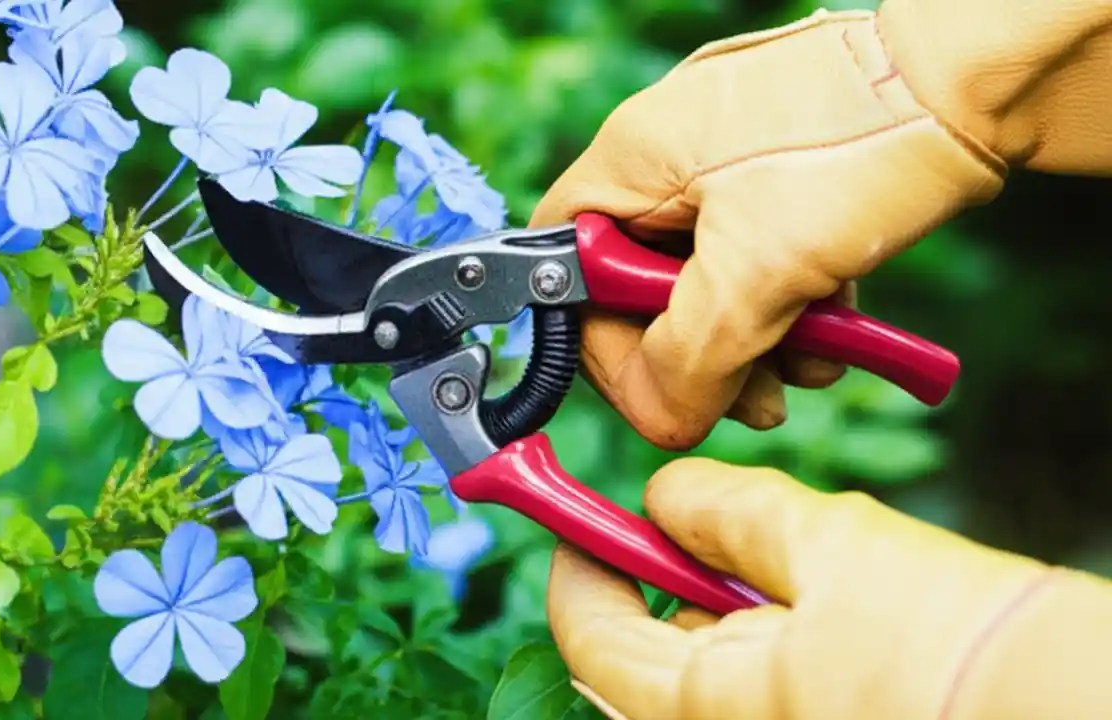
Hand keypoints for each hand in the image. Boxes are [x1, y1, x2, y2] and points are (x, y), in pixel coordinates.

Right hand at [529, 8, 1003, 449]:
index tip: (660, 396)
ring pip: (711, 285)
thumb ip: (691, 359)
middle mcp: (669, 157)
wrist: (983, 81)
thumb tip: (665, 420)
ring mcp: (730, 164)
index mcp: (631, 159)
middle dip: (699, 357)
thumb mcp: (759, 269)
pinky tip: (838, 335)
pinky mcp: (786, 176)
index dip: (603, 348)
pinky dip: (792, 310)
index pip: (570, 274)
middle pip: (642, 289)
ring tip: (812, 370)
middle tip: (752, 401)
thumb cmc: (865, 143)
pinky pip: (762, 262)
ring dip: (757, 345)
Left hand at [547, 459, 1111, 719]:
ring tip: (787, 558)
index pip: (590, 638)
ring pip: (706, 669)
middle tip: (691, 522)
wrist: (1067, 710)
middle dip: (661, 576)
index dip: (578, 564)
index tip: (581, 518)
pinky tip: (821, 599)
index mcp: (699, 709)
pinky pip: (755, 686)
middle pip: (646, 654)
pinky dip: (764, 632)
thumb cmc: (956, 648)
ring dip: (719, 602)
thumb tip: (667, 498)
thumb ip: (726, 513)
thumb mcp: (826, 544)